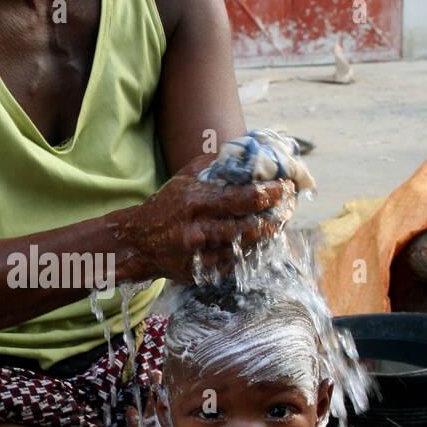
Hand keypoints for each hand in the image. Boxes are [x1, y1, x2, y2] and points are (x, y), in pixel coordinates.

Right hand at [117, 171, 295, 284]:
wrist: (138, 241)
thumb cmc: (167, 205)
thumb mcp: (186, 178)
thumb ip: (215, 166)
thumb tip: (248, 154)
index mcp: (197, 202)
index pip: (245, 198)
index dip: (272, 193)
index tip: (286, 187)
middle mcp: (199, 230)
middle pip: (251, 227)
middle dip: (275, 218)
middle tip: (288, 209)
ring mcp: (200, 254)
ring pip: (246, 248)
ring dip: (266, 237)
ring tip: (276, 223)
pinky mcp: (200, 272)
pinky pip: (235, 264)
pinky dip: (250, 252)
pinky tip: (256, 242)